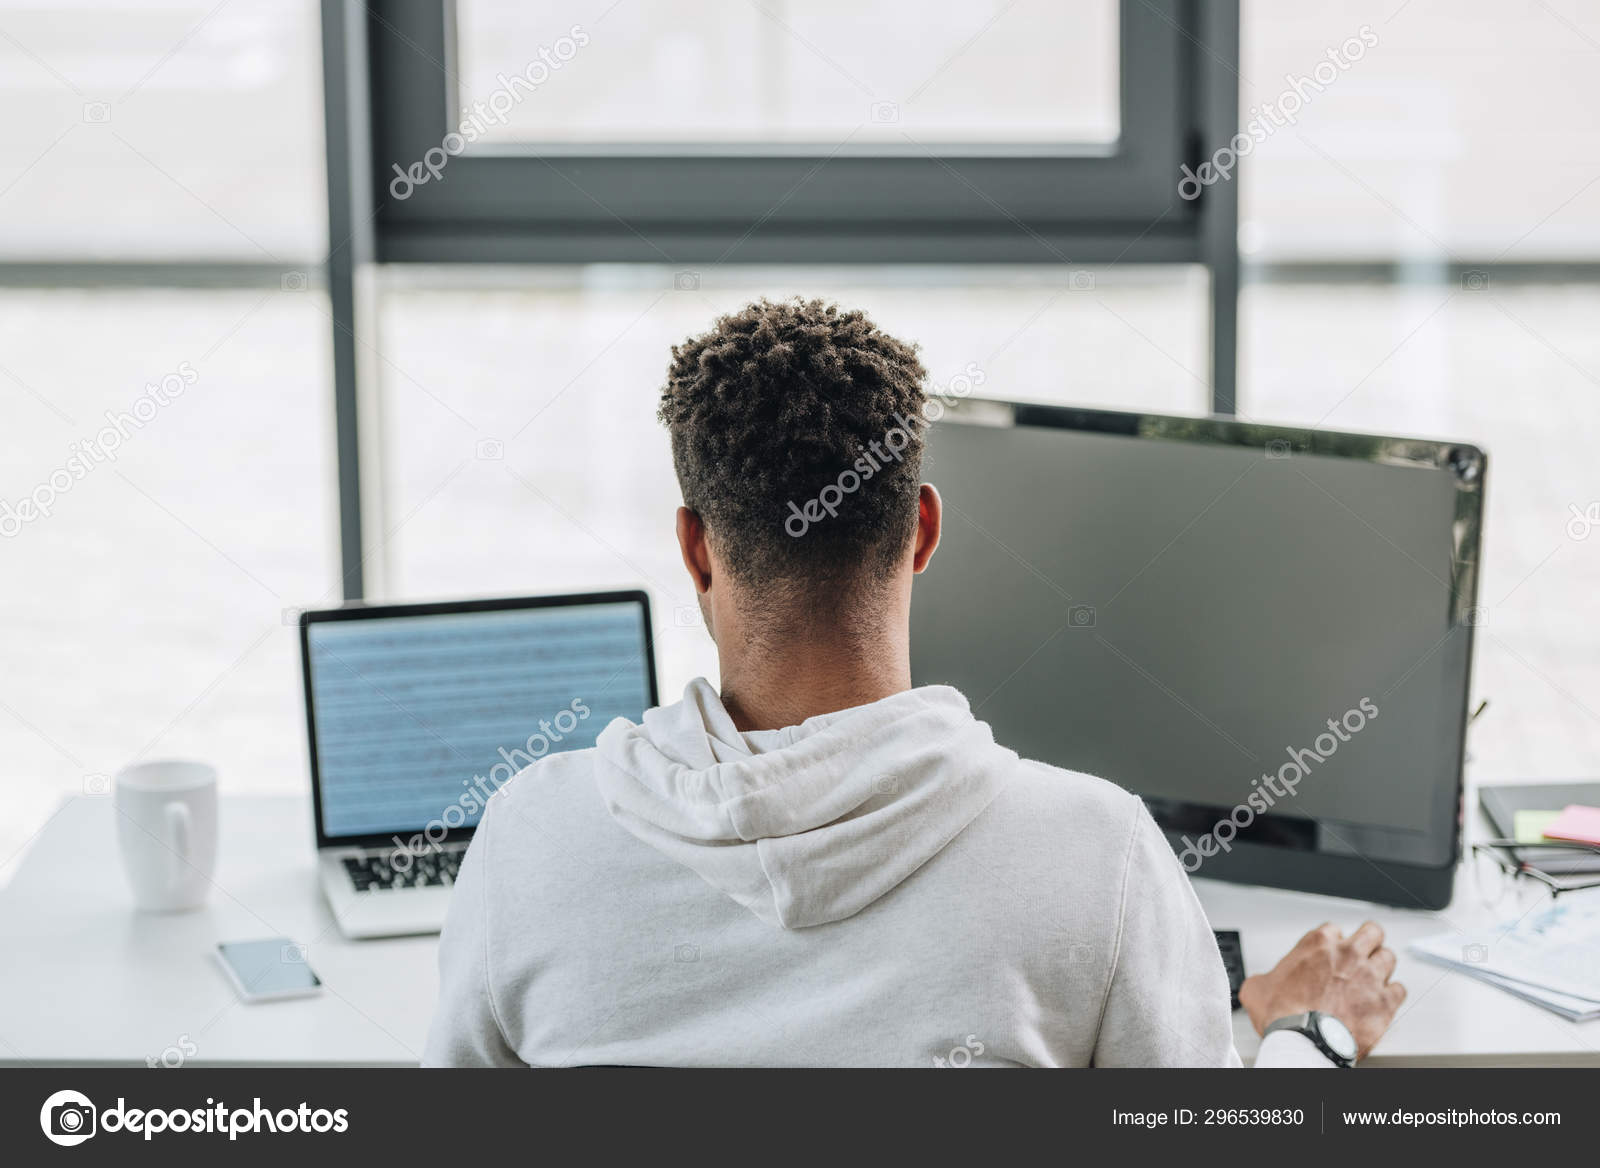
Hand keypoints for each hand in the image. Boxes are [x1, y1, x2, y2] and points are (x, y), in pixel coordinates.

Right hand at [1237, 921, 1404, 1059]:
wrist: (1305, 1041)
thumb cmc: (1284, 1015)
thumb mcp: (1257, 988)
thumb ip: (1264, 978)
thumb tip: (1261, 984)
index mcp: (1317, 944)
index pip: (1333, 929)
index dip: (1331, 942)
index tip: (1328, 954)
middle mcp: (1348, 954)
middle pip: (1371, 931)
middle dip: (1367, 940)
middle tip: (1361, 952)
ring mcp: (1370, 977)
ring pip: (1389, 956)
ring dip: (1381, 965)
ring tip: (1374, 976)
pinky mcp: (1385, 1002)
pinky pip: (1399, 989)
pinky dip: (1393, 994)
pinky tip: (1383, 999)